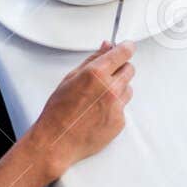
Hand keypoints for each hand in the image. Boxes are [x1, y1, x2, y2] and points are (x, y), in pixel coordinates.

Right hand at [27, 41, 134, 177]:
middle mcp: (110, 89)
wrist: (57, 140)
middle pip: (130, 69)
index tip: (128, 46)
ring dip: (118, 89)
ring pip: (128, 89)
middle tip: (107, 75)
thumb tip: (107, 47)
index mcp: (96, 74)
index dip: (126, 48)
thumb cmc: (58, 112)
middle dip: (120, 69)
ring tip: (98, 98)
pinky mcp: (120, 121)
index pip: (123, 53)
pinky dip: (114, 107)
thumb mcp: (70, 78)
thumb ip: (92, 60)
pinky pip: (123, 107)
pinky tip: (98, 113)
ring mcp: (117, 106)